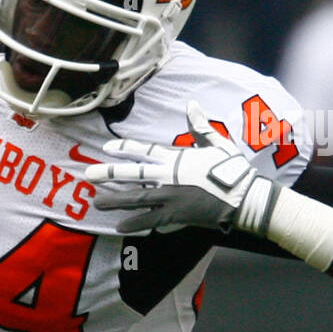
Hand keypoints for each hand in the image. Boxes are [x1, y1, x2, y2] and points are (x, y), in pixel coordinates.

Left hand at [87, 101, 279, 234]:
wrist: (244, 197)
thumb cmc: (232, 169)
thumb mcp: (217, 143)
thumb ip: (200, 126)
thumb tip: (191, 104)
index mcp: (177, 157)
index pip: (144, 150)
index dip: (125, 148)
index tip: (108, 148)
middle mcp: (169, 176)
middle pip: (133, 174)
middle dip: (109, 173)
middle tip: (89, 174)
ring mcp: (171, 197)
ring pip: (136, 198)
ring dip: (115, 200)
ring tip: (96, 202)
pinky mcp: (177, 215)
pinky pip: (151, 220)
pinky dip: (136, 223)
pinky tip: (120, 227)